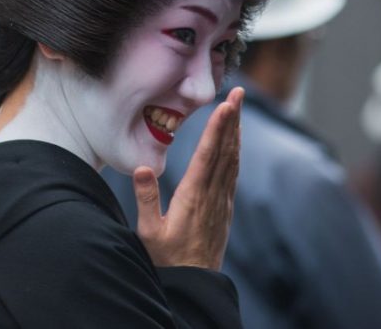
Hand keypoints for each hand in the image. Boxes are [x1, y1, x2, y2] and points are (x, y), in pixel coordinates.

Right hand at [133, 87, 242, 269]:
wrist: (194, 286)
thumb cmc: (167, 260)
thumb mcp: (149, 233)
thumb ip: (146, 200)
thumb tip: (141, 168)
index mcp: (193, 196)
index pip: (208, 155)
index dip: (217, 128)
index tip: (225, 105)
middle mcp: (212, 194)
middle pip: (224, 150)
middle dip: (231, 120)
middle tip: (238, 93)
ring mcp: (221, 201)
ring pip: (232, 159)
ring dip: (235, 132)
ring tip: (238, 108)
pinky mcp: (225, 208)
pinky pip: (232, 173)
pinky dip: (235, 152)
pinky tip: (235, 143)